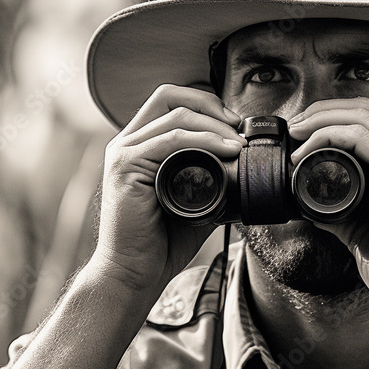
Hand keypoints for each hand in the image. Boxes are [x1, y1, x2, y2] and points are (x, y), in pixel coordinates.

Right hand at [94, 84, 244, 293]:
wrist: (135, 273)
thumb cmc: (160, 242)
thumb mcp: (195, 201)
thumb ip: (211, 178)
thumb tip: (244, 167)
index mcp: (140, 145)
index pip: (171, 101)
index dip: (206, 104)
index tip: (236, 126)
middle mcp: (128, 142)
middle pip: (169, 95)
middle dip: (210, 104)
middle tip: (239, 127)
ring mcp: (124, 152)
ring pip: (175, 114)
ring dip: (214, 124)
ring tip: (239, 144)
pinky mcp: (126, 166)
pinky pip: (170, 139)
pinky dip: (203, 140)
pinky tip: (225, 150)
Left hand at [287, 97, 368, 325]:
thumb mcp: (360, 234)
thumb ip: (339, 214)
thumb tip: (310, 205)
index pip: (367, 122)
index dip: (330, 119)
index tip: (298, 135)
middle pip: (363, 109)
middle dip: (321, 111)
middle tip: (292, 127)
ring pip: (362, 116)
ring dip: (321, 119)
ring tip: (295, 133)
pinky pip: (361, 138)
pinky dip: (328, 137)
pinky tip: (307, 153)